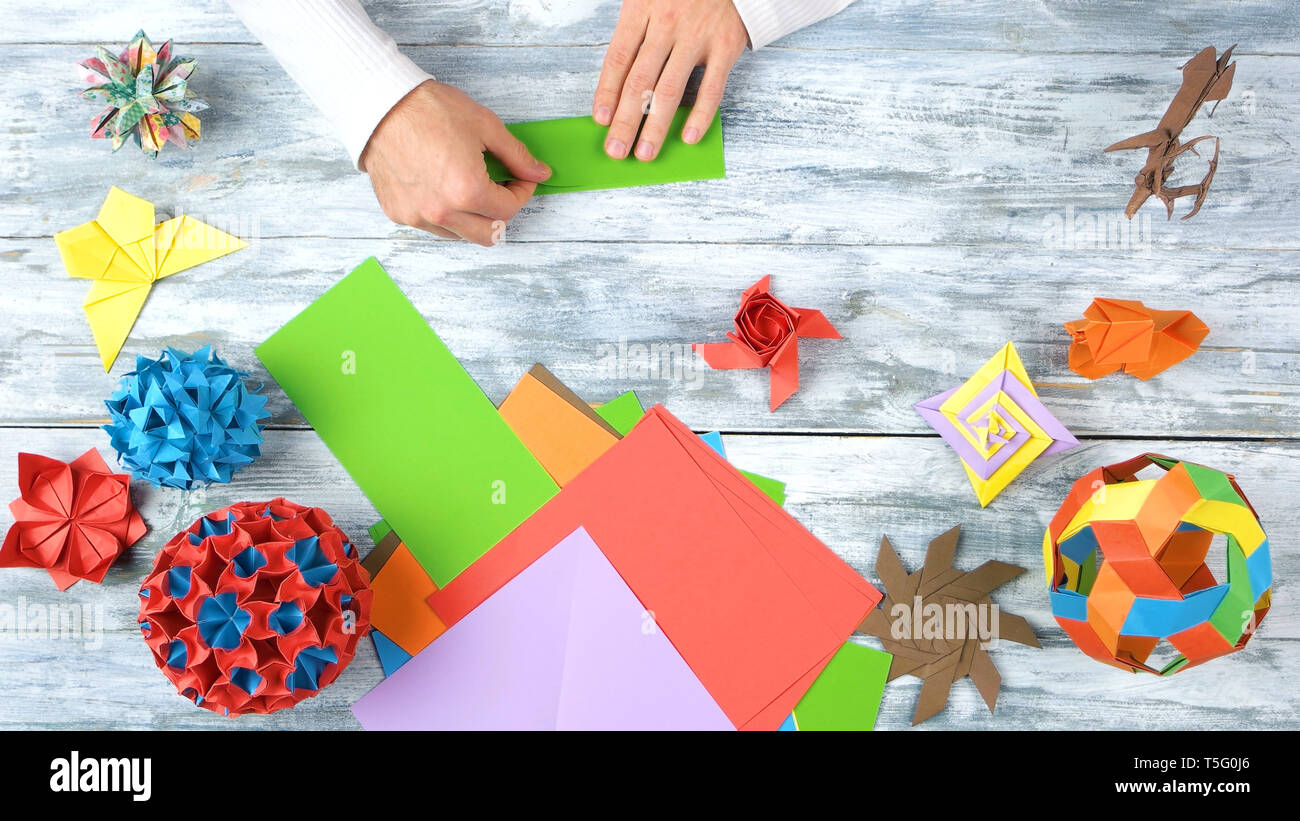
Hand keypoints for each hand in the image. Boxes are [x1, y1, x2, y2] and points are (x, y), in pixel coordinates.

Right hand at [360, 80, 550, 244]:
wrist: (380, 104)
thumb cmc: (429, 110)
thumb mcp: (485, 126)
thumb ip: (517, 156)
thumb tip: (539, 173)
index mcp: (467, 191)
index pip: (509, 209)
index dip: (523, 192)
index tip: (522, 178)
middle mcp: (442, 212)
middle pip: (489, 234)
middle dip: (502, 213)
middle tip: (501, 189)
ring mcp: (418, 216)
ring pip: (461, 235)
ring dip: (474, 217)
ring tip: (471, 186)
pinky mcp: (399, 213)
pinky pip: (433, 226)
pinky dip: (446, 214)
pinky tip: (444, 187)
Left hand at [594, 0, 747, 160]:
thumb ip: (634, 32)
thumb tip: (617, 81)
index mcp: (642, 9)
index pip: (618, 58)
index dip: (606, 92)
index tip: (600, 121)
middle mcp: (667, 24)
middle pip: (639, 81)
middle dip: (625, 121)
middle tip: (615, 150)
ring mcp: (697, 37)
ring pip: (669, 90)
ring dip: (654, 126)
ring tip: (644, 153)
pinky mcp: (726, 47)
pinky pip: (711, 88)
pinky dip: (699, 116)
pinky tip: (687, 137)